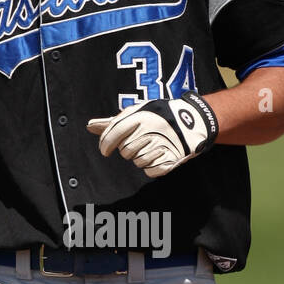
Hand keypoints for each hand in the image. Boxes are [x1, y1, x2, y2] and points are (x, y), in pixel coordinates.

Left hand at [87, 91, 218, 177]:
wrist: (194, 120)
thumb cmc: (161, 116)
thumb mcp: (138, 112)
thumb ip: (113, 122)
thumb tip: (89, 126)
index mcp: (140, 116)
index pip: (113, 134)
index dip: (105, 144)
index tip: (104, 150)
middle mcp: (150, 130)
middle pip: (125, 152)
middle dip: (130, 149)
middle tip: (142, 141)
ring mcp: (162, 145)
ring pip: (138, 162)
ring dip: (142, 158)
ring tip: (154, 146)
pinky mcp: (172, 159)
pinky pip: (151, 171)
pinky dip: (153, 166)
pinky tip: (160, 155)